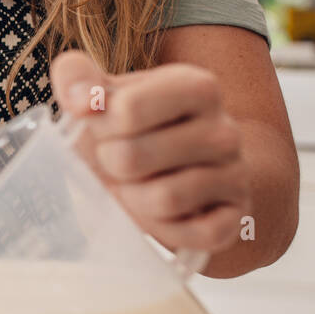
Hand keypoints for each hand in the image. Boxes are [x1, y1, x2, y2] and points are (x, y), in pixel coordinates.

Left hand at [50, 50, 249, 255]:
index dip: (101, 126)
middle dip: (112, 165)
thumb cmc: (134, 132)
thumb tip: (79, 98)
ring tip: (137, 186)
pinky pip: (194, 234)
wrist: (178, 172)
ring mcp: (236, 174)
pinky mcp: (237, 217)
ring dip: (134, 199)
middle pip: (133, 157)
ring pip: (164, 199)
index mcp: (196, 87)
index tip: (107, 127)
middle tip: (119, 161)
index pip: (126, 110)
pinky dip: (165, 229)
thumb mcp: (105, 98)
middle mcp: (224, 129)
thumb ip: (78, 79)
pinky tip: (162, 214)